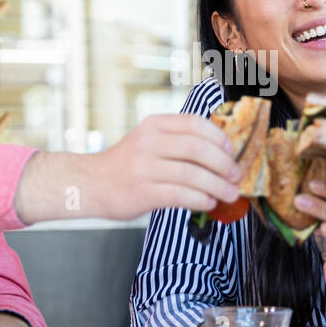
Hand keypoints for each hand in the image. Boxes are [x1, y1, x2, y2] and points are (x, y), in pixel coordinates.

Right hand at [89, 113, 240, 219]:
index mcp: (154, 125)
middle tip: (235, 175)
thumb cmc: (126, 165)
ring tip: (230, 194)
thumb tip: (220, 153)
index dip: (218, 136)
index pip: (194, 123)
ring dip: (217, 186)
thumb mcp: (147, 140)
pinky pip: (181, 195)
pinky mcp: (143, 192)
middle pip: (197, 148)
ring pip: (192, 174)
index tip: (231, 150)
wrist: (90, 184)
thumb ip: (176, 140)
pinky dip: (200, 200)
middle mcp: (148, 143)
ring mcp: (144, 168)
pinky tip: (209, 203)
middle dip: (223, 163)